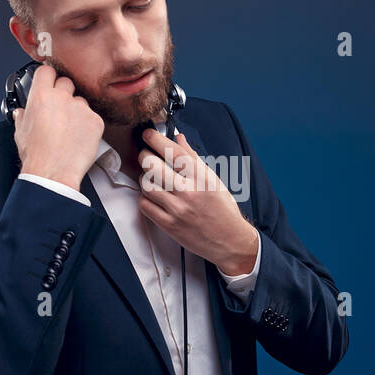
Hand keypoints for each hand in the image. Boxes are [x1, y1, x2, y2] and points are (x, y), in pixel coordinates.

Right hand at [12, 63, 103, 190]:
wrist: (54, 173)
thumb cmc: (37, 155)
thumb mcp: (20, 132)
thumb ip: (23, 116)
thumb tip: (22, 112)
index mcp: (41, 96)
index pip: (46, 71)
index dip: (48, 77)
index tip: (49, 82)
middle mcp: (62, 97)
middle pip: (66, 82)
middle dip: (64, 93)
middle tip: (60, 110)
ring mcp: (81, 108)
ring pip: (81, 101)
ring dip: (76, 110)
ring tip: (69, 130)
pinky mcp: (95, 120)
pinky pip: (92, 116)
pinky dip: (88, 125)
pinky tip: (79, 138)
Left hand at [137, 128, 258, 274]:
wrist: (229, 240)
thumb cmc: (223, 210)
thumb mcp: (213, 179)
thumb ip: (193, 158)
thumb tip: (179, 139)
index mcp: (200, 177)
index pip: (172, 151)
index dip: (155, 139)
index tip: (148, 134)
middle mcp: (188, 191)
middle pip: (152, 165)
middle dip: (145, 156)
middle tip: (146, 155)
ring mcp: (177, 209)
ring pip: (146, 185)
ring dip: (145, 177)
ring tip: (151, 177)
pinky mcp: (169, 225)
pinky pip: (145, 206)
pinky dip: (145, 198)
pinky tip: (153, 196)